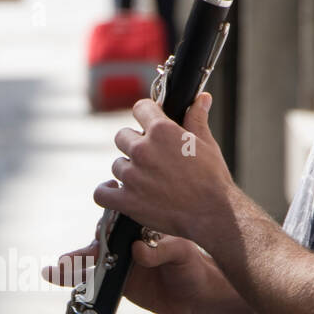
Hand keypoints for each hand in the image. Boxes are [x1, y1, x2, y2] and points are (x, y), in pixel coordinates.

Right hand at [41, 233, 226, 313]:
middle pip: (100, 235)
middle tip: (83, 253)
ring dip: (72, 260)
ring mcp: (118, 259)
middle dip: (89, 244)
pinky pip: (89, 276)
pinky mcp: (114, 279)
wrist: (197, 294)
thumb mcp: (182, 255)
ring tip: (56, 268)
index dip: (109, 221)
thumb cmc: (194, 267)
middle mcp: (126, 239)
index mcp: (142, 225)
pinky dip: (70, 275)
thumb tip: (139, 250)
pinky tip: (50, 274)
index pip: (120, 217)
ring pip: (89, 255)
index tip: (104, 229)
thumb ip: (161, 251)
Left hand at [95, 93, 237, 250]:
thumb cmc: (212, 179)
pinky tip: (113, 190)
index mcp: (162, 130)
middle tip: (150, 158)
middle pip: (122, 136)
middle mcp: (142, 150)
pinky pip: (101, 193)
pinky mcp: (127, 201)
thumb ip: (197, 119)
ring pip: (116, 165)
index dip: (146, 115)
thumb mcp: (207, 144)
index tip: (149, 123)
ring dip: (127, 171)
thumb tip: (202, 98)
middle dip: (133, 144)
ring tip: (145, 181)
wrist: (212, 214)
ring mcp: (132, 176)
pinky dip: (106, 192)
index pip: (140, 108)